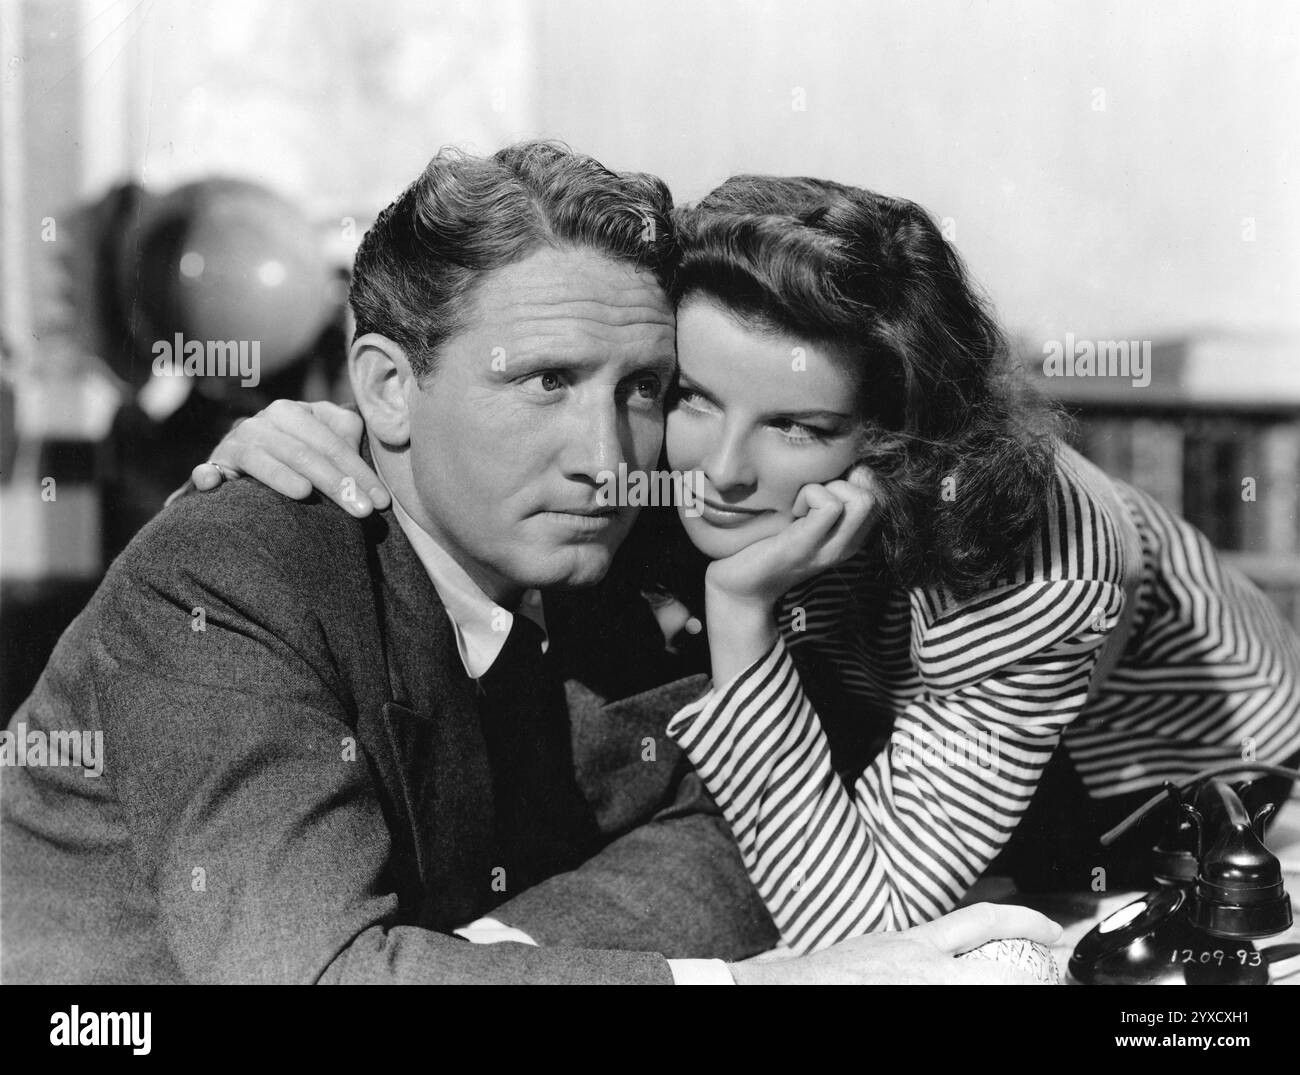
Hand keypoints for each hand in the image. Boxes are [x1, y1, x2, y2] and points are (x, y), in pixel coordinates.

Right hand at [190, 400, 387, 516]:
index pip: (333, 443)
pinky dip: (209, 476)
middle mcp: (263, 423)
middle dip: (336, 483)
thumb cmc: (300, 451)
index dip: (360, 471)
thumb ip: (347, 432)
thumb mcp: (324, 436)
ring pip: (263, 460)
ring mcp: (236, 443)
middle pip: (304, 454)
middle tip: (362, 511)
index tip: (382, 502)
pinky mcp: (215, 465)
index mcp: (293, 413)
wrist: (248, 456)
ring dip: (281, 477)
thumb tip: (368, 438)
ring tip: (305, 494)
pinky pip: (209, 470)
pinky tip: (214, 485)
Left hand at [705, 466, 878, 609]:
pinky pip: (829, 506)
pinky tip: (791, 510)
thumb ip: (820, 497)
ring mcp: (828, 549)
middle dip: (844, 480)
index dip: (853, 478)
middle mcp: (846, 546)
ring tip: (801, 503)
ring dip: (828, 487)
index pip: (879, 495)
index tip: (820, 489)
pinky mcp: (804, 546)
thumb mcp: (800, 518)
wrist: (738, 589)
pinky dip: (810, 494)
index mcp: (848, 538)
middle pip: (876, 496)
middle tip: (810, 495)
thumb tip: (831, 460)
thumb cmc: (763, 545)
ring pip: (862, 500)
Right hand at [728, 903, 1062, 984]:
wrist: (780, 991)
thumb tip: (955, 950)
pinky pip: (964, 1009)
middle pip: (1002, 965)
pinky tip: (990, 1001)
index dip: (1024, 921)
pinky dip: (981, 1003)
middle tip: (1056, 968)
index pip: (981, 921)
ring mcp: (921, 994)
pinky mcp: (915, 1016)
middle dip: (1036, 969)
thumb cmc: (824, 976)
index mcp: (913, 943)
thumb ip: (918, 948)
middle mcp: (923, 970)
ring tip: (1031, 985)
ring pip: (988, 987)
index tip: (1051, 930)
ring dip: (1011, 986)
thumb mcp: (877, 946)